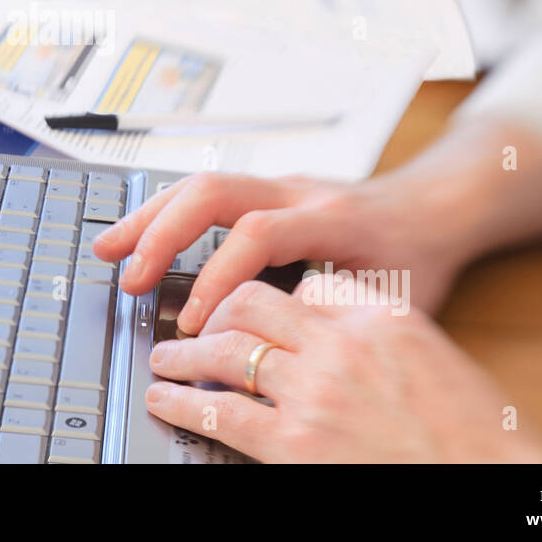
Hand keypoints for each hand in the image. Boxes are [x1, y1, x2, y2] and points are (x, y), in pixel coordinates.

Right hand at [93, 171, 467, 333]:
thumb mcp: (395, 298)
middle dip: (163, 234)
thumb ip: (339, 320)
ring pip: (200, 185)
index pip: (256, 235)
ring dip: (150, 218)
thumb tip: (286, 355)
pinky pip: (205, 192)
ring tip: (109, 250)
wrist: (432, 208)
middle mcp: (297, 192)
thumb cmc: (417, 257)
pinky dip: (165, 214)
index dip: (217, 279)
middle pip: (214, 192)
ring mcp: (278, 185)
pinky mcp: (265, 190)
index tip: (193, 324)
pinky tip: (139, 237)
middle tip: (129, 278)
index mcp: (329, 218)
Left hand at [144, 277, 541, 462]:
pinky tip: (167, 400)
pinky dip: (184, 403)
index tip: (249, 307)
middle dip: (213, 311)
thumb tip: (324, 323)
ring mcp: (317, 391)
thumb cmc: (476, 434)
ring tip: (167, 358)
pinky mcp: (296, 443)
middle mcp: (342, 343)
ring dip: (186, 353)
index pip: (305, 287)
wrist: (496, 480)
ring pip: (227, 351)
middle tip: (191, 322)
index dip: (270, 299)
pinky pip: (222, 412)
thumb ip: (377, 331)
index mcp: (381, 316)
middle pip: (252, 303)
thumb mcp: (433, 357)